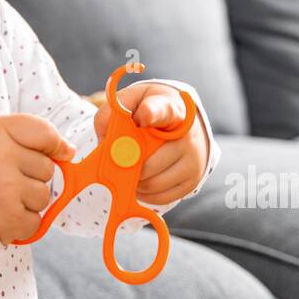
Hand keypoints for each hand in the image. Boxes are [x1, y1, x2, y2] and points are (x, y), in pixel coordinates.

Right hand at [0, 114, 76, 244]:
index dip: (51, 145)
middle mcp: (2, 158)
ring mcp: (7, 191)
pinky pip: (35, 221)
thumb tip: (69, 152)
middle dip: (30, 176)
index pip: (44, 133)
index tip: (45, 153)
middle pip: (47, 169)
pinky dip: (20, 222)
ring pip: (44, 196)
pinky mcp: (10, 220)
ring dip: (27, 200)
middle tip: (2, 178)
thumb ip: (31, 133)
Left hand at [92, 81, 208, 206]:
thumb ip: (112, 112)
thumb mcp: (132, 100)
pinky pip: (161, 197)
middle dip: (128, 164)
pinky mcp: (193, 180)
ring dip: (135, 181)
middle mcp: (187, 135)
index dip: (151, 113)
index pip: (161, 110)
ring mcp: (193, 159)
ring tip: (132, 168)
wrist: (184, 121)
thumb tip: (106, 140)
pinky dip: (145, 193)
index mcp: (169, 109)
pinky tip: (142, 179)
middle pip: (148, 161)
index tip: (144, 114)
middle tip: (121, 158)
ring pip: (152, 183)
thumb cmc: (152, 110)